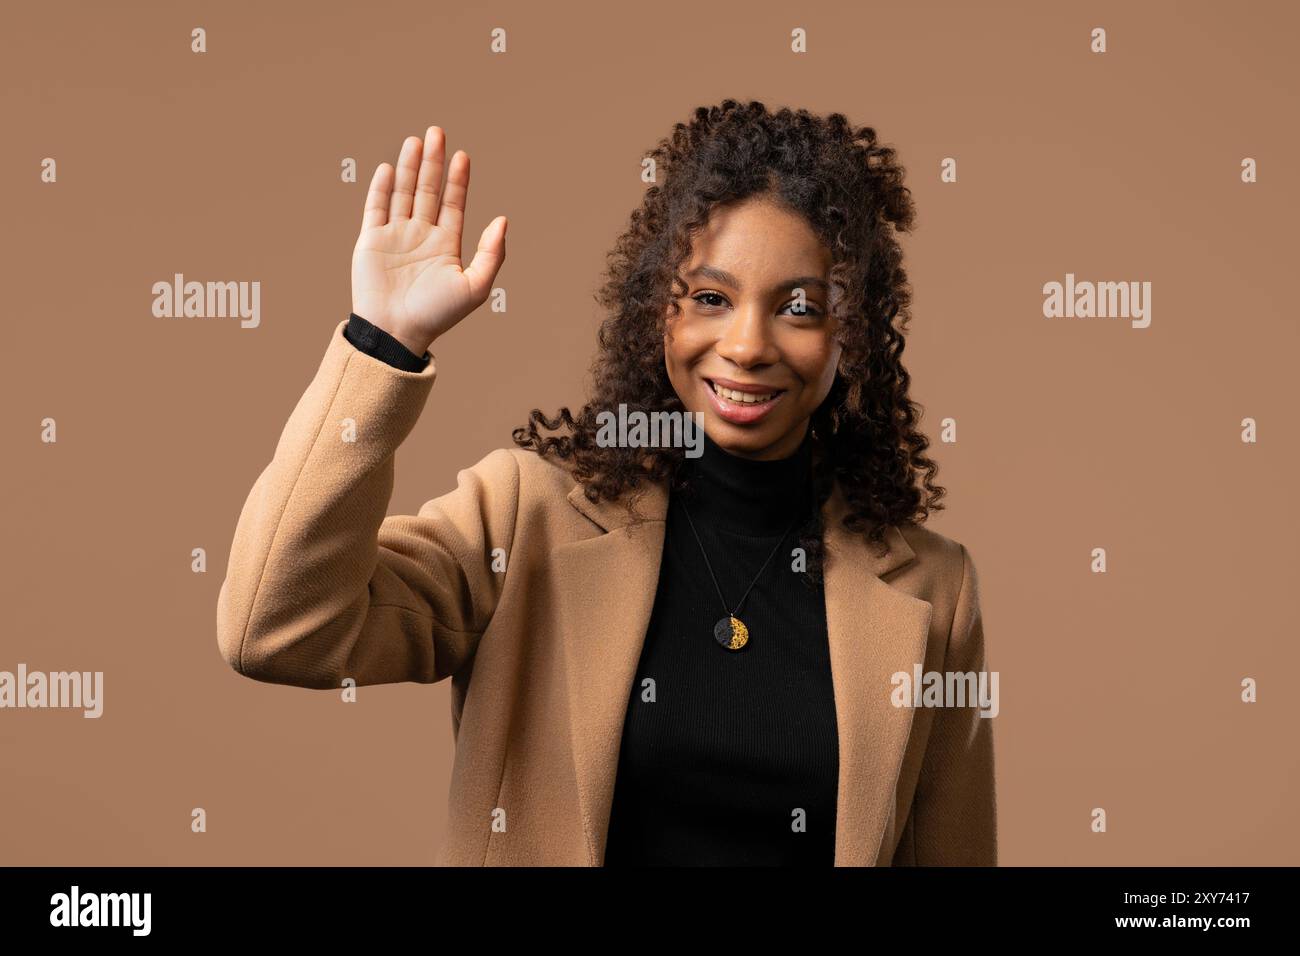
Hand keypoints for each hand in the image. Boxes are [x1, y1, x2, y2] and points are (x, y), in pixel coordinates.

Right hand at [351, 126, 506, 356]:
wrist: (397, 332)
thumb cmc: (437, 314)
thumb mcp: (476, 287)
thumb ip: (492, 254)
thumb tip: (503, 220)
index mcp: (446, 245)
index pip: (453, 204)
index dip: (458, 180)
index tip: (463, 156)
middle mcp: (421, 236)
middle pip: (428, 190)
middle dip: (433, 162)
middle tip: (437, 132)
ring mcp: (395, 236)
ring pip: (403, 193)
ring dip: (410, 167)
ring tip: (417, 140)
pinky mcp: (370, 240)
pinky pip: (376, 208)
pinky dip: (382, 187)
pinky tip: (391, 167)